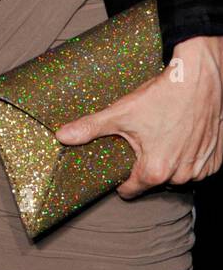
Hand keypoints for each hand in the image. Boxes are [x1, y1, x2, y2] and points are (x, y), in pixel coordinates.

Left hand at [56, 35, 222, 197]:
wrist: (198, 79)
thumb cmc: (162, 96)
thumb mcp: (121, 112)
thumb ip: (90, 127)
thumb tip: (62, 136)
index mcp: (155, 171)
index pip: (131, 190)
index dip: (120, 179)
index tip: (117, 166)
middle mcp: (180, 176)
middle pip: (154, 180)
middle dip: (146, 164)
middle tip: (141, 140)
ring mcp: (200, 168)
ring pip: (177, 173)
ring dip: (169, 160)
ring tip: (161, 134)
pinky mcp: (215, 159)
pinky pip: (197, 165)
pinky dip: (189, 155)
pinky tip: (181, 135)